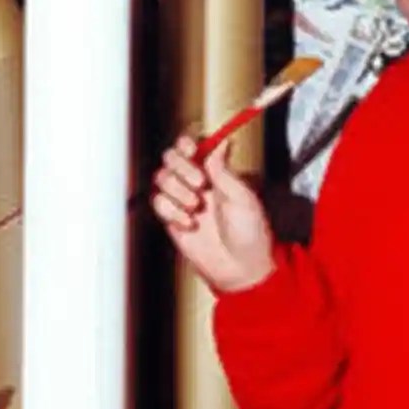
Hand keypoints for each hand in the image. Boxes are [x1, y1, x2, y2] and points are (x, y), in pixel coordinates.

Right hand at [151, 136, 275, 292]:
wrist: (241, 267)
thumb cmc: (250, 233)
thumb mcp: (242, 196)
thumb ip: (223, 169)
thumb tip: (222, 141)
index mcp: (216, 173)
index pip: (192, 147)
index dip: (187, 144)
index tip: (192, 150)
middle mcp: (197, 184)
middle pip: (170, 158)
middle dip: (181, 166)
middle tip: (200, 184)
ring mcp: (183, 201)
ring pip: (161, 178)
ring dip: (177, 189)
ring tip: (197, 207)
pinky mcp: (172, 220)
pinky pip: (158, 203)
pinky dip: (172, 211)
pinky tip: (190, 224)